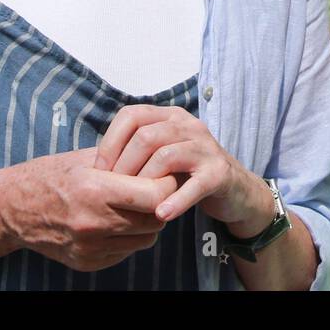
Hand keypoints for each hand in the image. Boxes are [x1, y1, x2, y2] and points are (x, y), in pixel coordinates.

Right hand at [3, 147, 178, 271]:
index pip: (155, 195)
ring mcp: (89, 248)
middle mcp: (93, 224)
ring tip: (134, 206)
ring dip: (147, 223)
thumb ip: (126, 161)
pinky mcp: (86, 263)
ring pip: (145, 239)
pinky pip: (126, 252)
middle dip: (161, 204)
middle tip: (154, 190)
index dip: (166, 184)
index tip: (163, 176)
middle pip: (154, 220)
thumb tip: (164, 160)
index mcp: (95, 191)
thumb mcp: (87, 159)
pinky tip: (115, 221)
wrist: (12, 208)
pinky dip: (128, 238)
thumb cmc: (53, 175)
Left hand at [95, 105, 272, 237]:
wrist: (234, 190)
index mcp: (169, 116)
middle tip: (114, 190)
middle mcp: (188, 125)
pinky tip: (162, 215)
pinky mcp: (219, 172)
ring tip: (135, 203)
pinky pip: (194, 185)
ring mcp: (205, 147)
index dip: (110, 141)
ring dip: (144, 182)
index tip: (99, 170)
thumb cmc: (188, 173)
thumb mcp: (162, 154)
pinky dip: (176, 201)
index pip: (131, 115)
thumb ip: (136, 150)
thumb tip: (94, 162)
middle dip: (124, 166)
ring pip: (166, 155)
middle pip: (145, 136)